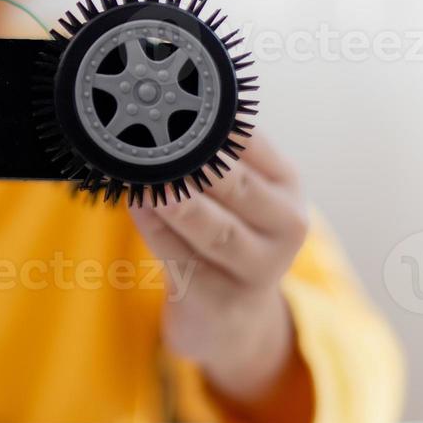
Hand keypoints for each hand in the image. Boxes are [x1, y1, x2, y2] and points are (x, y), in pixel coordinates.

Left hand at [128, 134, 309, 407]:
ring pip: (216, 230)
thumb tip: (163, 109)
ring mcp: (259, 268)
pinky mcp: (222, 301)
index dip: (214, 124)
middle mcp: (285, 226)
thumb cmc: (227, 236)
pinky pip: (185, 260)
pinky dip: (157, 232)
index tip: (174, 103)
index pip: (252, 144)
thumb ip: (213, 157)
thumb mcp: (237, 197)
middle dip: (195, 163)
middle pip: (237, 187)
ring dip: (179, 203)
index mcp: (287, 186)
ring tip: (149, 179)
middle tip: (156, 138)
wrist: (233, 319)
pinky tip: (136, 207)